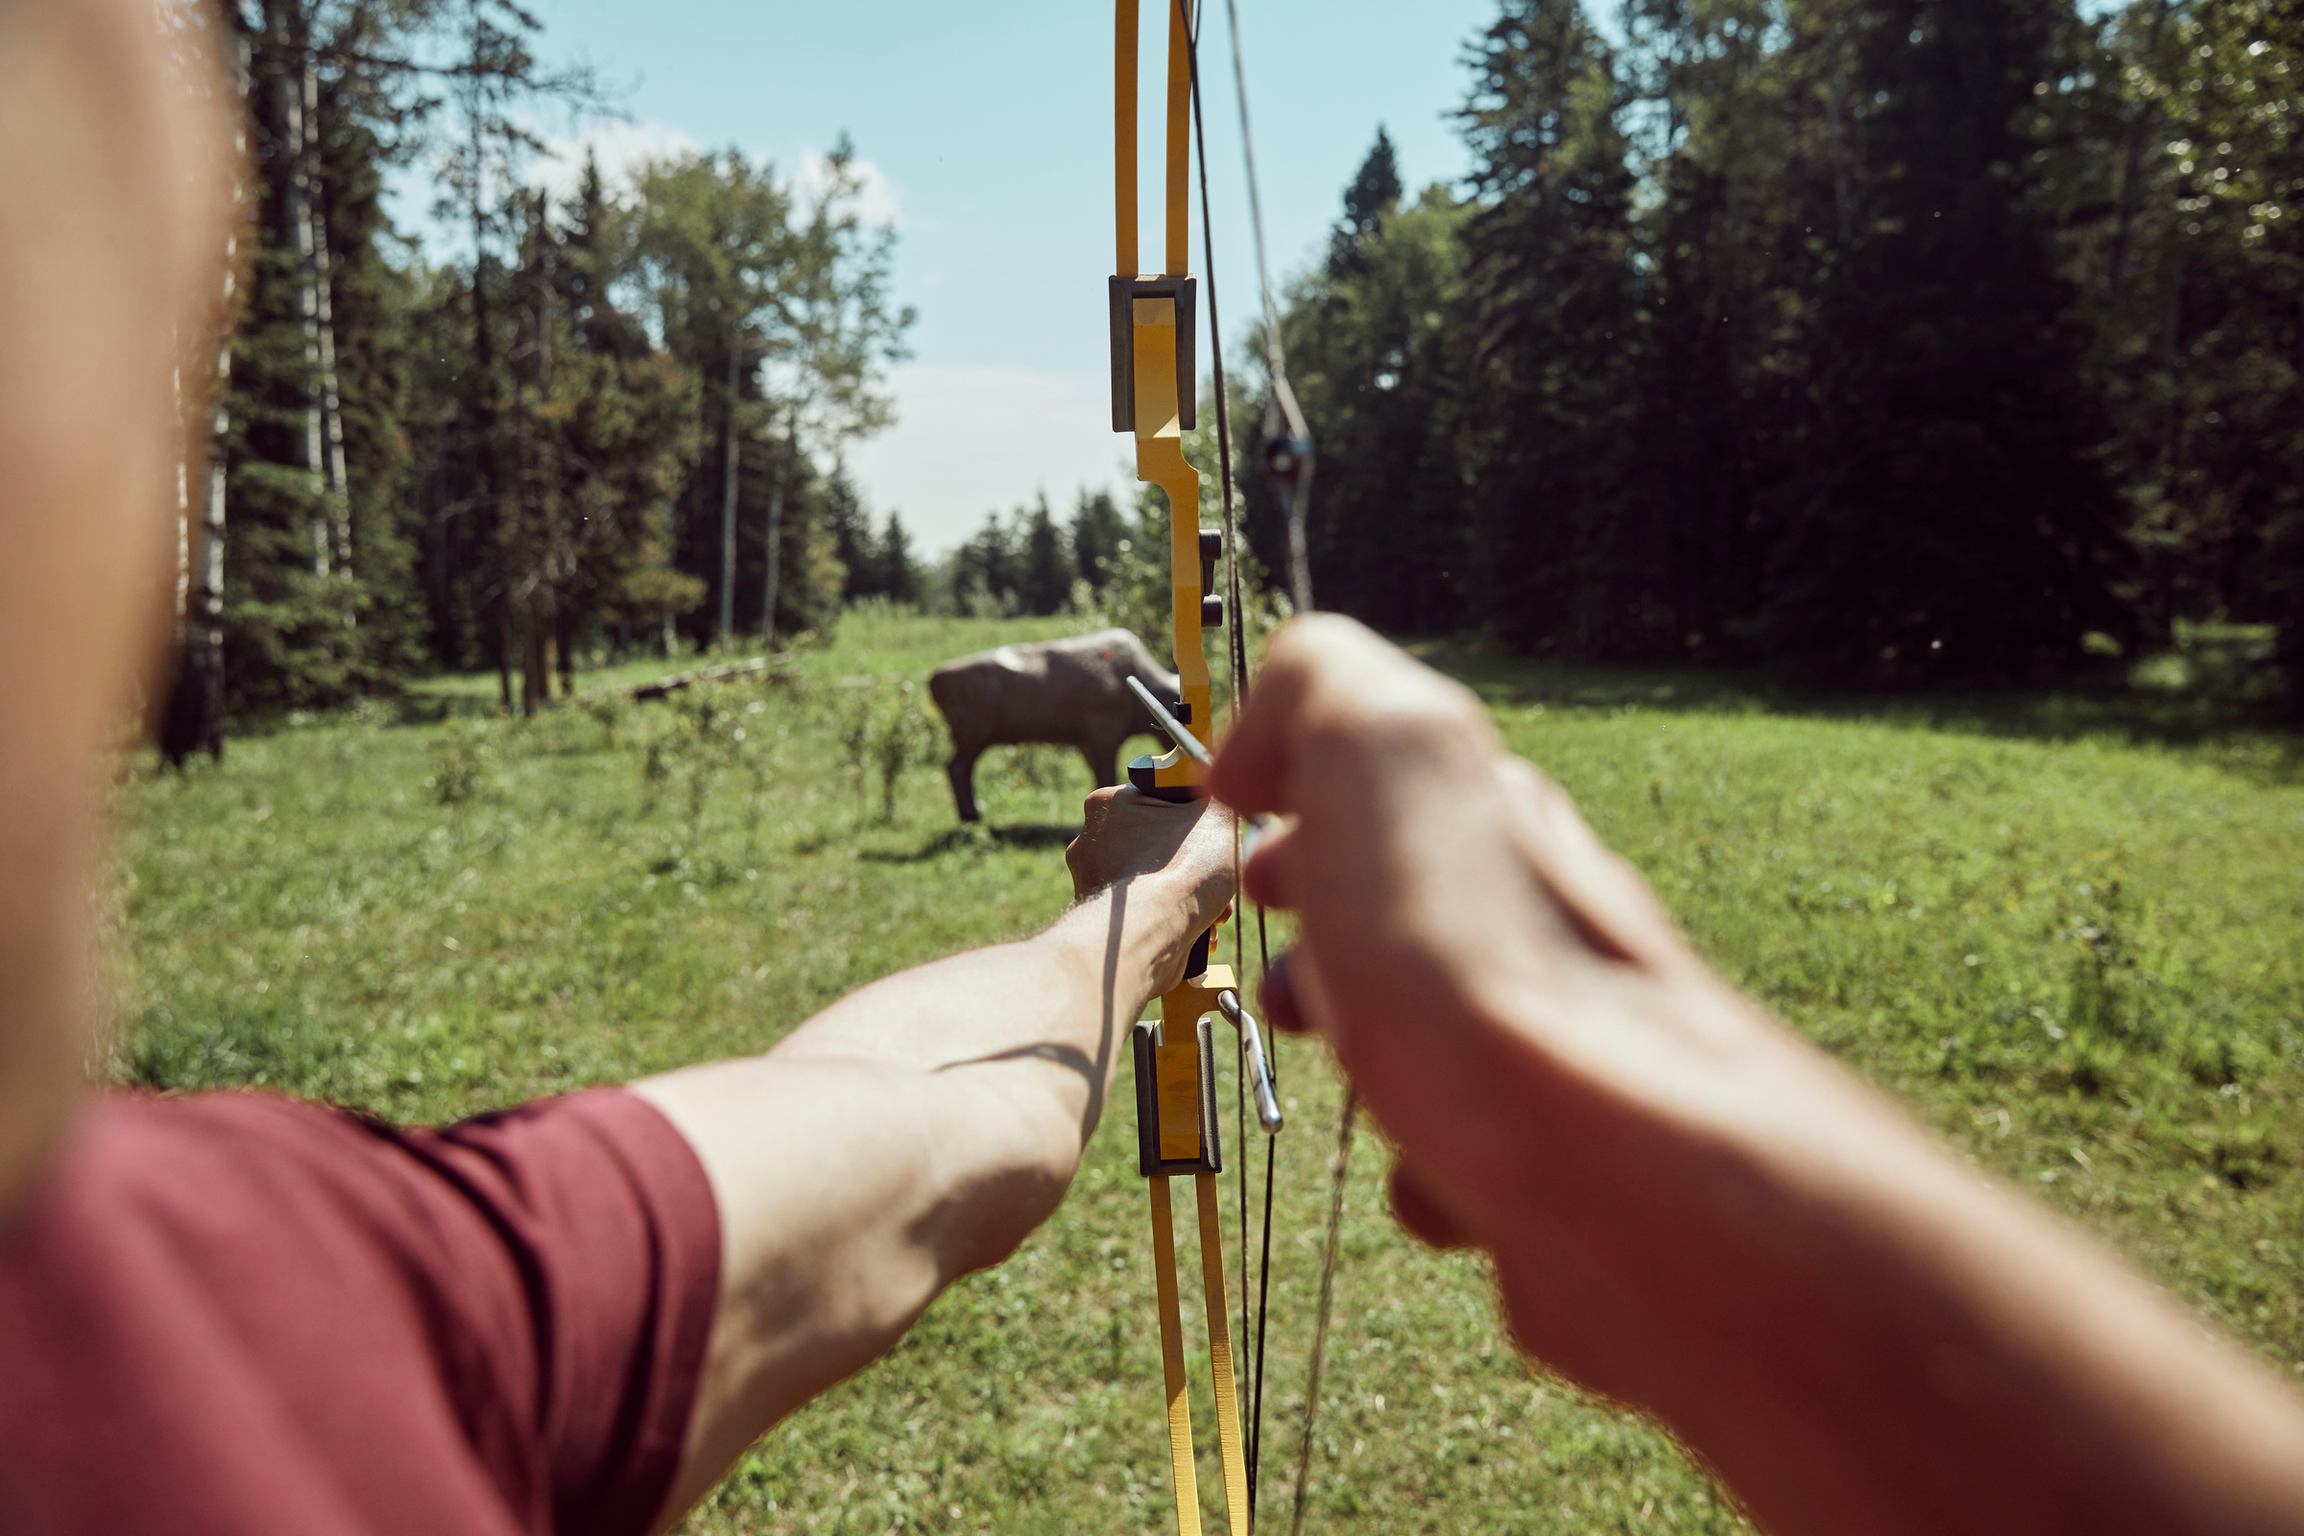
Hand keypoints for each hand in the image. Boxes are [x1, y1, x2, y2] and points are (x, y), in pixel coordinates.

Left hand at [1066, 787, 1236, 992]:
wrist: (1156, 933)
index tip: (1209, 835)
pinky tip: (1197, 926)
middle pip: (1156, 842)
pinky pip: (1145, 909)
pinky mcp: (1102, 920)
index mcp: (1106, 804)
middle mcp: (1089, 841)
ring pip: (1153, 878)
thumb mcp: (1216, 815)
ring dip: (1186, 891)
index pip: (1156, 798)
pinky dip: (1170, 915)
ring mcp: (1092, 882)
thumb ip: (1217, 793)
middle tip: (1215, 874)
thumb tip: (1221, 788)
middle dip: (1191, 861)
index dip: (1189, 817)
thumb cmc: (1183, 868)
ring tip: (1214, 908)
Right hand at [1212, 617, 1823, 1395]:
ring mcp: (1558, 1050)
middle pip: (1418, 906)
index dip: (1306, 791)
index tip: (1246, 831)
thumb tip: (1259, 752)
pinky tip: (1425, 1178)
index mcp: (1498, 816)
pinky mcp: (1562, 1178)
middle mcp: (1545, 920)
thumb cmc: (1473, 963)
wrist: (1605, 1172)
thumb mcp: (1382, 744)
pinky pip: (1474, 1164)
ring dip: (1369, 1052)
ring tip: (1342, 1072)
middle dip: (1330, 933)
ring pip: (1441, 1037)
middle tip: (1287, 975)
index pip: (1401, 774)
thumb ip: (1320, 687)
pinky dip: (1430, 1172)